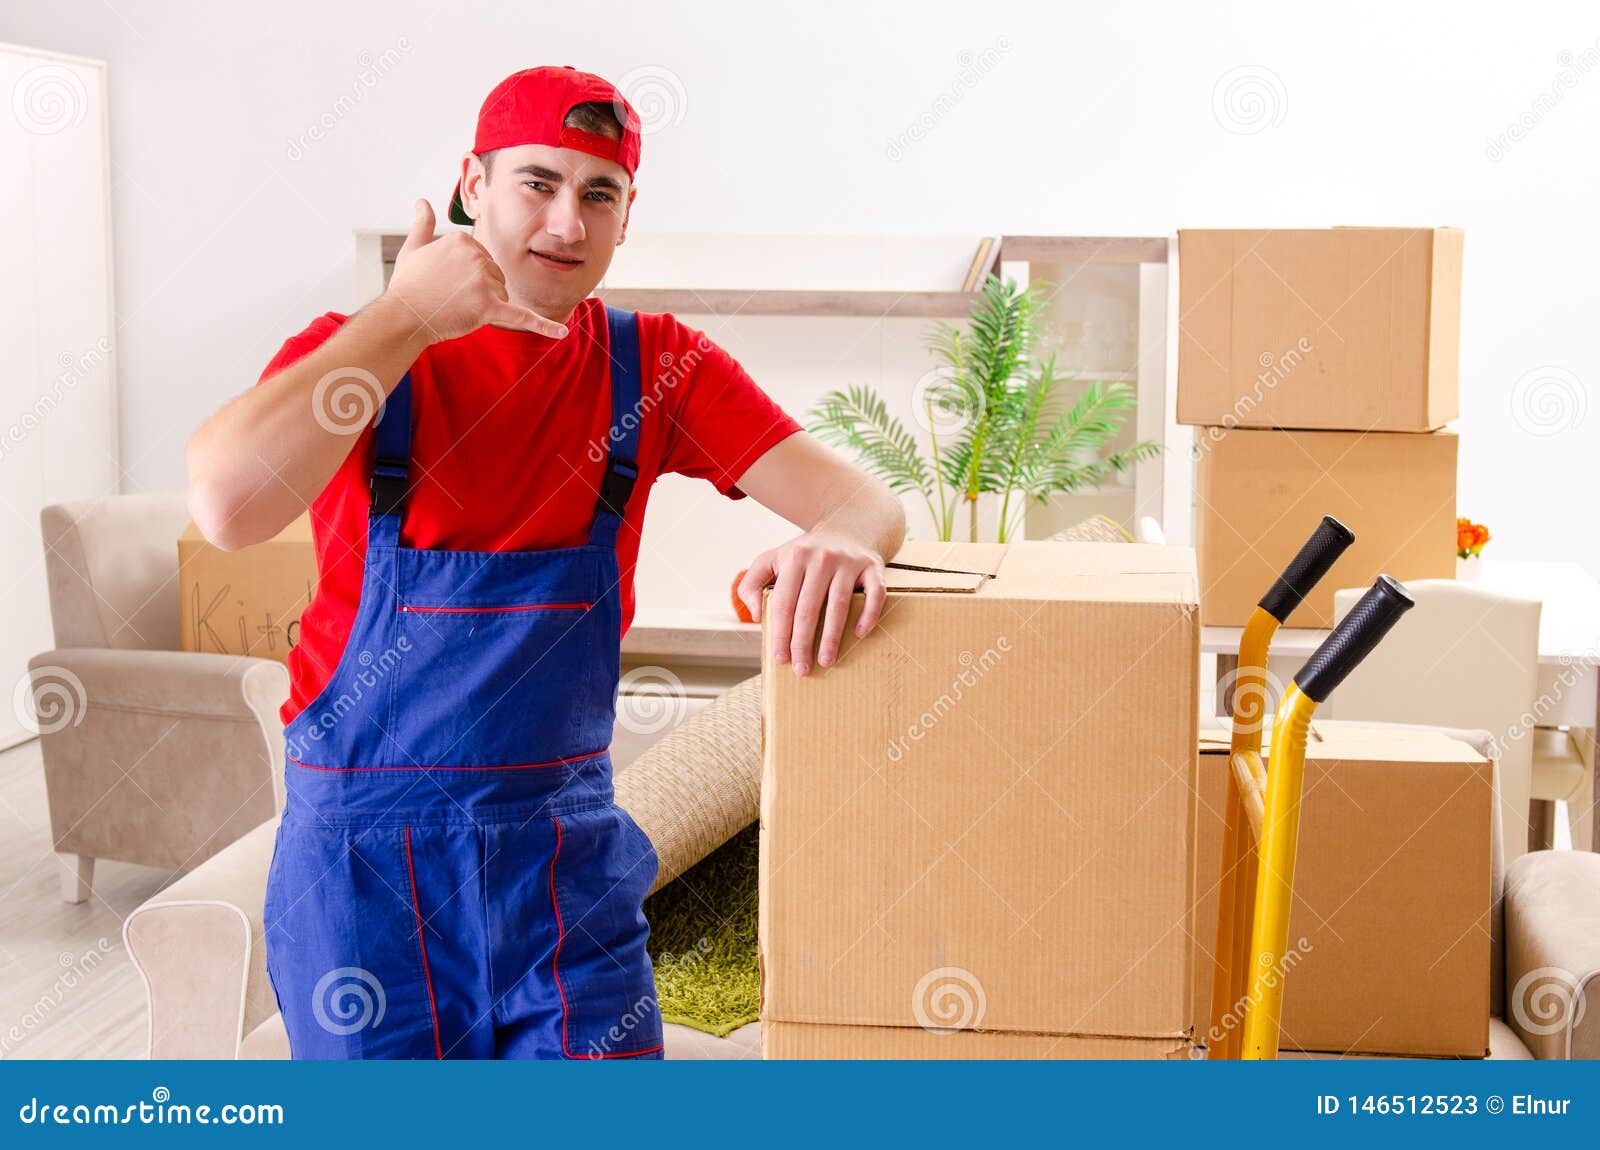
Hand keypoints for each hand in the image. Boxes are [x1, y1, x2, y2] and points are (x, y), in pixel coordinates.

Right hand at [383, 199, 568, 342]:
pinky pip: (522, 316)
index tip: (446, 282)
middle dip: (478, 291)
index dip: (468, 277)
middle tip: (450, 297)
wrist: (403, 317)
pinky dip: (544, 326)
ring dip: (484, 306)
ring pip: (501, 295)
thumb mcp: (413, 248)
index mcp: (464, 240)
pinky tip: (562, 331)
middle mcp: (477, 256)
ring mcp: (485, 281)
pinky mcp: (489, 306)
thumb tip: (421, 202)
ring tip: (456, 307)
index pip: (484, 261)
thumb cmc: (408, 286)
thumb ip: (422, 224)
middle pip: (495, 277)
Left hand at [737, 531, 888, 674]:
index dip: (780, 633)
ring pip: (839, 605)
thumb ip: (752, 583)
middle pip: (809, 609)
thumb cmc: (805, 554)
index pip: (784, 603)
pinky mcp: (872, 566)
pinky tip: (858, 634)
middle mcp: (822, 558)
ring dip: (831, 637)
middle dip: (803, 643)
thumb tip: (756, 615)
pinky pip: (874, 594)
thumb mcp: (773, 559)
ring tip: (826, 661)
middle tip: (801, 669)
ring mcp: (849, 561)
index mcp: (795, 558)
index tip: (780, 658)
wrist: (847, 527)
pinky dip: (868, 614)